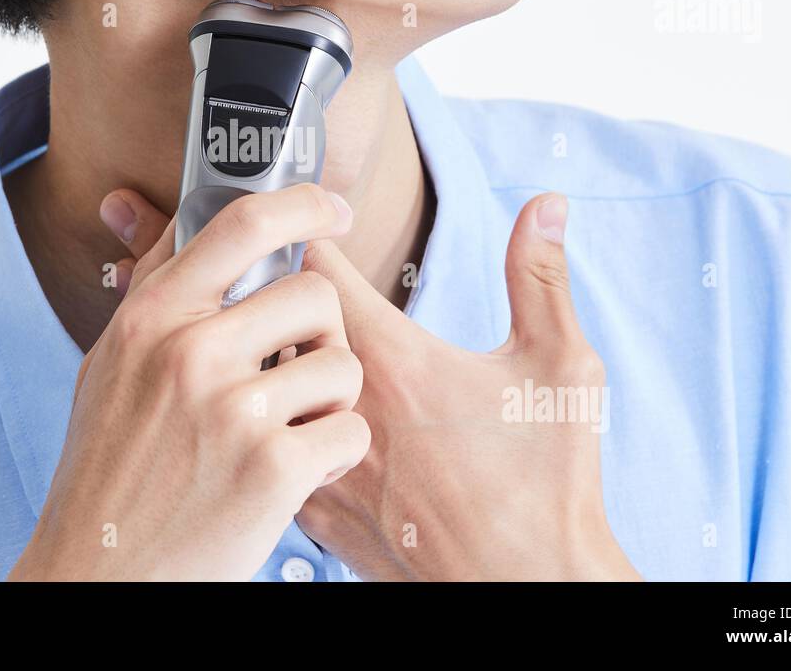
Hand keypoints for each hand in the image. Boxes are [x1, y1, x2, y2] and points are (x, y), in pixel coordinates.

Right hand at [9, 184, 369, 580]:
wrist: (97, 571)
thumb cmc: (109, 465)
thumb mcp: (111, 363)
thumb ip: (153, 289)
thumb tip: (171, 208)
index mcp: (152, 317)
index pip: (242, 224)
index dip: (302, 205)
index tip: (329, 211)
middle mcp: (191, 352)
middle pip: (315, 293)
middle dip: (320, 332)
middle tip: (295, 370)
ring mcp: (234, 411)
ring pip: (342, 363)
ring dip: (330, 399)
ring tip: (288, 429)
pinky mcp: (273, 471)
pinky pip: (350, 431)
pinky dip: (334, 455)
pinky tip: (295, 473)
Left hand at [102, 189, 638, 580]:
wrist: (519, 591)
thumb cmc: (546, 488)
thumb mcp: (561, 371)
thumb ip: (542, 277)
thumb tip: (547, 200)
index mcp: (393, 360)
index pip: (317, 268)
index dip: (298, 228)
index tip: (286, 208)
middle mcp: (337, 406)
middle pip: (266, 323)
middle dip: (257, 287)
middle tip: (241, 260)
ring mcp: (315, 459)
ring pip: (254, 386)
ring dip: (245, 354)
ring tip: (229, 328)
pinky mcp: (308, 509)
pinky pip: (259, 449)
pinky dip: (247, 420)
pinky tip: (244, 411)